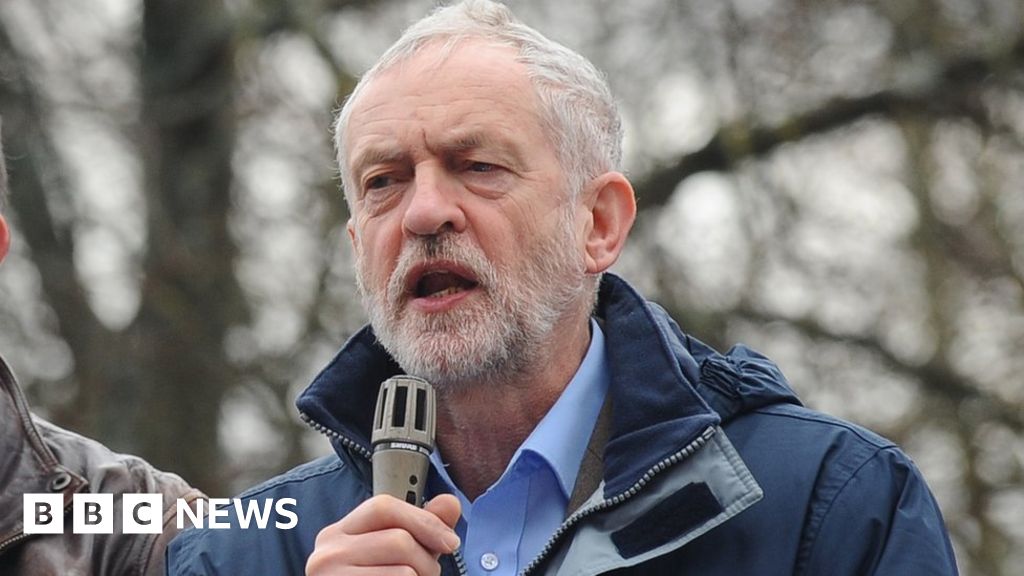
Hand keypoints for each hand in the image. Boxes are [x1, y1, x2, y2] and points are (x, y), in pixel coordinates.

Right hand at [306, 494, 461, 575]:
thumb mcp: (398, 555)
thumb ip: (422, 528)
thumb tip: (450, 503)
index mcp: (338, 534)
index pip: (382, 507)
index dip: (423, 520)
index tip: (450, 541)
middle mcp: (328, 554)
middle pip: (398, 540)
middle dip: (427, 561)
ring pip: (405, 572)